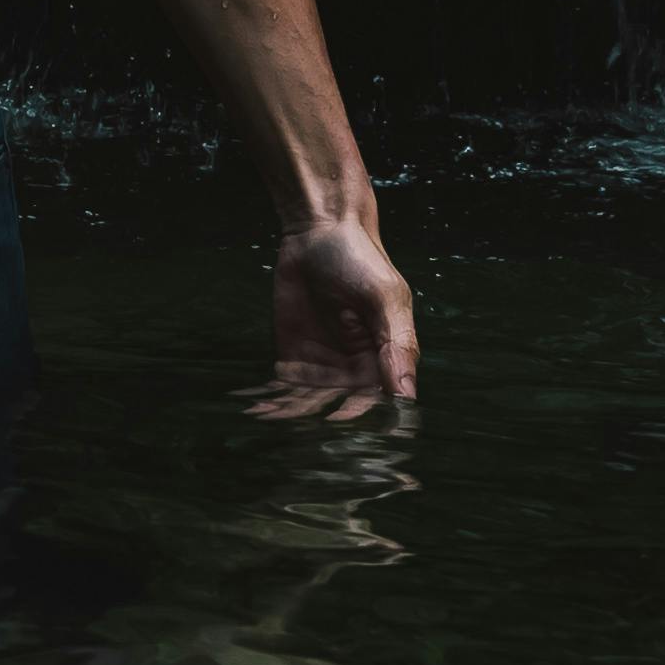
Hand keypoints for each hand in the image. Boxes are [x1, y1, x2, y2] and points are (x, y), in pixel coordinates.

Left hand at [259, 209, 417, 418]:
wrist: (317, 231)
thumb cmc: (360, 259)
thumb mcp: (386, 297)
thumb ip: (398, 344)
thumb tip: (407, 394)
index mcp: (385, 361)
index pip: (379, 404)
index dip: (363, 421)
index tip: (343, 431)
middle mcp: (355, 371)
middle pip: (340, 411)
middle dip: (321, 425)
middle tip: (300, 433)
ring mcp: (323, 367)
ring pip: (309, 406)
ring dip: (292, 417)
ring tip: (271, 420)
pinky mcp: (293, 358)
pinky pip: (284, 389)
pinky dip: (272, 402)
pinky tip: (258, 411)